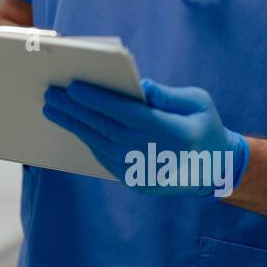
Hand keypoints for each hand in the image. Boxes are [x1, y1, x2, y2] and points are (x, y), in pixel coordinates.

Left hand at [42, 78, 248, 196]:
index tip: (74, 87)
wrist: (214, 169)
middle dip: (75, 109)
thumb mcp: (198, 102)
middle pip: (106, 128)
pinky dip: (87, 140)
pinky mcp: (135, 180)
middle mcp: (154, 154)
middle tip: (52, 94)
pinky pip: (104, 157)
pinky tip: (73, 125)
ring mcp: (143, 171)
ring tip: (53, 108)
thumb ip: (167, 94)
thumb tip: (138, 86)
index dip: (98, 100)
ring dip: (74, 125)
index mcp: (174, 133)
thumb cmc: (205, 126)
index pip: (127, 114)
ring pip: (100, 144)